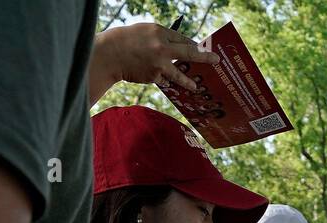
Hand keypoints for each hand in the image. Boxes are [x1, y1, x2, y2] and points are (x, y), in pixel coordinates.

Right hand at [94, 23, 219, 93]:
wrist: (110, 54)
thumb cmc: (127, 40)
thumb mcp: (145, 32)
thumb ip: (162, 38)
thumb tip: (178, 48)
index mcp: (160, 32)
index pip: (183, 39)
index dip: (193, 46)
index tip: (202, 49)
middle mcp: (162, 47)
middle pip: (189, 53)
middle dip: (205, 57)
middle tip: (216, 60)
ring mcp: (159, 63)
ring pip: (179, 74)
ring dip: (188, 81)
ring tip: (195, 87)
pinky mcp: (153, 76)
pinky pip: (163, 80)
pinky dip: (163, 80)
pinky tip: (159, 79)